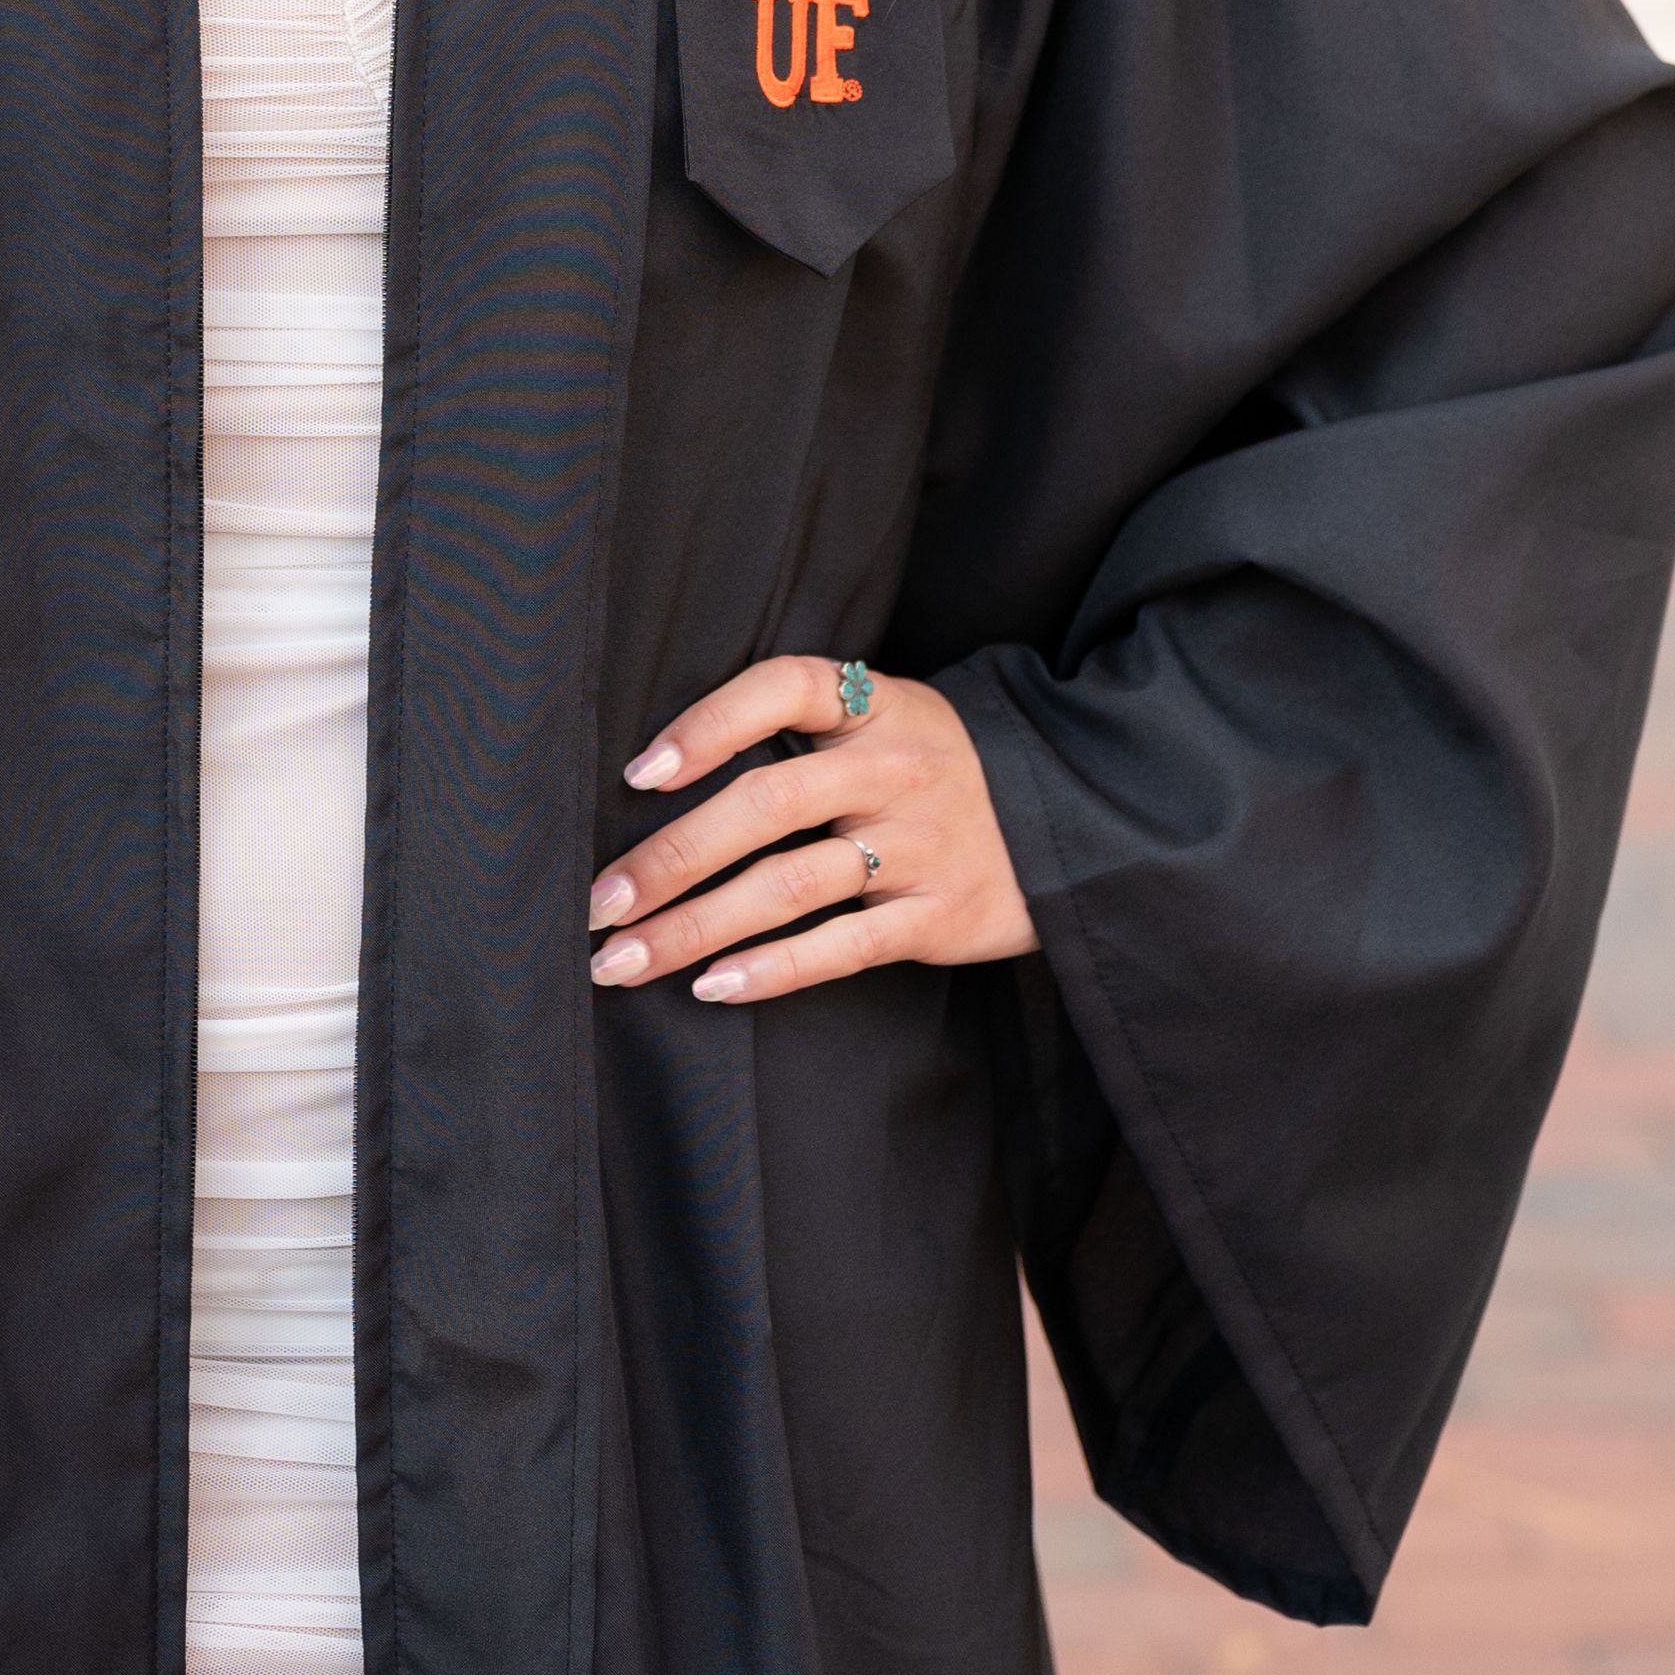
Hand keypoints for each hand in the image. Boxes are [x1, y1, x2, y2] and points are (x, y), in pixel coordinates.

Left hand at [585, 656, 1039, 1006]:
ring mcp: (920, 845)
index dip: (708, 724)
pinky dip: (773, 969)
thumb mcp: (890, 719)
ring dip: (695, 927)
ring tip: (623, 961)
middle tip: (600, 904)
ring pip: (789, 886)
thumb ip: (803, 731)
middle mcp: (894, 769)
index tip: (638, 773)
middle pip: (767, 803)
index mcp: (877, 705)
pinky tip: (712, 985)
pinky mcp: (939, 917)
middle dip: (672, 858)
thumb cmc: (941, 769)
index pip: (783, 689)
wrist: (1074, 821)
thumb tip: (663, 777)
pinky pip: (842, 947)